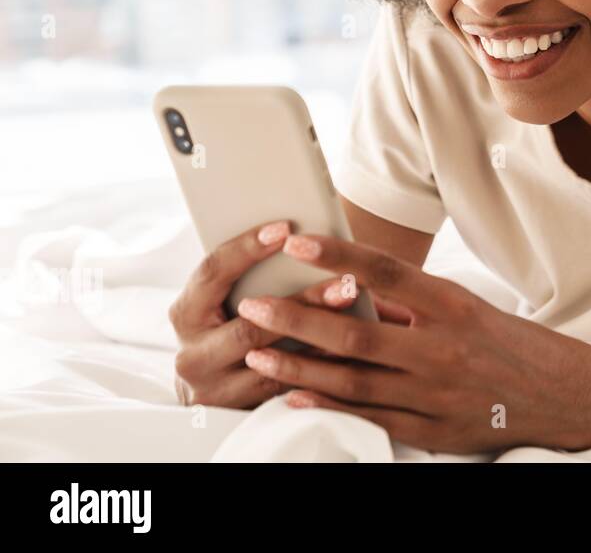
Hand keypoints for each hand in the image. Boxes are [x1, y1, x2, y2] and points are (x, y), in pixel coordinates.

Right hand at [169, 220, 368, 408]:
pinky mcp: (237, 412)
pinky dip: (319, 369)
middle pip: (252, 324)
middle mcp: (192, 354)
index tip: (285, 228)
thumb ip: (250, 273)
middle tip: (345, 282)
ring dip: (320, 337)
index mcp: (186, 313)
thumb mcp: (224, 299)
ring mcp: (213, 388)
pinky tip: (351, 352)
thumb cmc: (227, 327)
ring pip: (272, 362)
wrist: (210, 388)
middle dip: (304, 301)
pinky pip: (286, 389)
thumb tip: (296, 234)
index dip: (247, 248)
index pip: (213, 273)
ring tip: (355, 315)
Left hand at [237, 233, 590, 453]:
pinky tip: (294, 397)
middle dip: (297, 320)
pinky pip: (371, 418)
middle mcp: (443, 349)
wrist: (561, 395)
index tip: (298, 242)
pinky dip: (329, 407)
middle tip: (253, 306)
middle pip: (356, 335)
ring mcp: (436, 394)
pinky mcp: (433, 430)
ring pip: (353, 382)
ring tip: (257, 354)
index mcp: (453, 307)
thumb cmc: (508, 343)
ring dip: (299, 369)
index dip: (338, 256)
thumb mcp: (467, 308)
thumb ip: (409, 305)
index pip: (385, 273)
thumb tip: (353, 294)